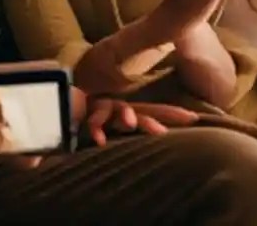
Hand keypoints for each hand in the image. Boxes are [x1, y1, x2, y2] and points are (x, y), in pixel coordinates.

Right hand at [69, 88, 198, 145]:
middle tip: (166, 130)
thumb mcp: (113, 129)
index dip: (173, 113)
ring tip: (132, 124)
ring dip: (127, 116)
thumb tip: (155, 149)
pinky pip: (92, 122)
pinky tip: (100, 141)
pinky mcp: (84, 113)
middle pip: (144, 110)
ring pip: (119, 110)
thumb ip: (127, 136)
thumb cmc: (91, 121)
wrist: (61, 106)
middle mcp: (118, 108)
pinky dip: (96, 130)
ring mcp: (102, 108)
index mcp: (129, 112)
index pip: (155, 111)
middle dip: (158, 116)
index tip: (195, 118)